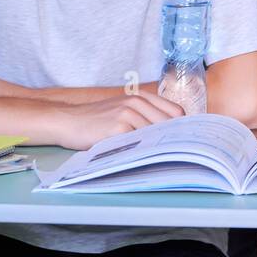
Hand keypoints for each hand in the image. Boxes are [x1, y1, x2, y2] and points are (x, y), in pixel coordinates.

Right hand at [49, 92, 185, 149]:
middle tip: (182, 154)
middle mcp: (137, 102)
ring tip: (165, 159)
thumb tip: (173, 135)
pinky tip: (145, 158)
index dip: (184, 127)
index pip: (176, 111)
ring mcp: (128, 114)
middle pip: (170, 123)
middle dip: (176, 139)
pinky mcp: (118, 128)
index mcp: (142, 97)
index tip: (188, 141)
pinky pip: (140, 143)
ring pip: (156, 134)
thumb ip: (145, 116)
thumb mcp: (123, 110)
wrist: (67, 121)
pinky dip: (144, 152)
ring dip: (161, 147)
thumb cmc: (97, 120)